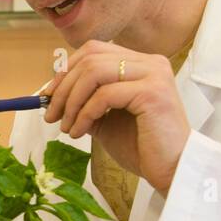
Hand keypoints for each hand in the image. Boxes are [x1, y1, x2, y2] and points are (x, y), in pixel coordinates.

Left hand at [43, 40, 190, 193]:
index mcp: (141, 63)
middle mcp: (150, 62)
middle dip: (63, 87)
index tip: (48, 96)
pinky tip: (79, 133)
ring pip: (94, 72)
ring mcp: (154, 75)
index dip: (66, 70)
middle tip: (50, 115)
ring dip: (71, 101)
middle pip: (91, 58)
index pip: (94, 50)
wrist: (171, 170)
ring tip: (66, 128)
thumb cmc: (141, 147)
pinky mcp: (153, 93)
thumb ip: (85, 102)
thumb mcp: (105, 120)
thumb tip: (50, 95)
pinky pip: (104, 95)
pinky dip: (84, 114)